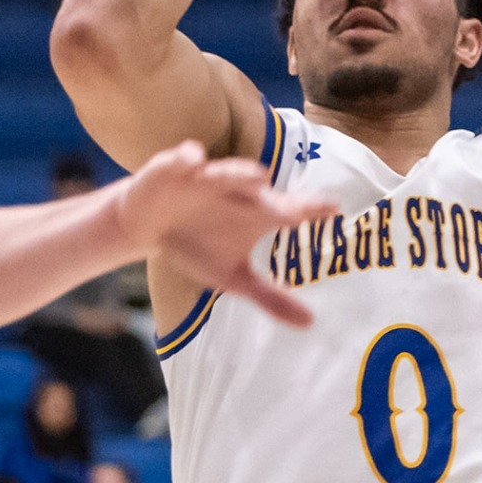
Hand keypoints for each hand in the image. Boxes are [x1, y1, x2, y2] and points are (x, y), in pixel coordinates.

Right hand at [115, 141, 332, 327]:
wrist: (147, 226)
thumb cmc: (197, 244)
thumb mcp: (231, 277)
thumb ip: (269, 297)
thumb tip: (310, 323)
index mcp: (254, 212)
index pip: (288, 209)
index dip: (310, 209)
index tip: (334, 210)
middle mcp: (234, 190)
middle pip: (258, 193)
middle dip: (274, 200)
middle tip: (294, 212)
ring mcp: (203, 178)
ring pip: (224, 173)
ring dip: (238, 173)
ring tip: (257, 176)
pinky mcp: (171, 170)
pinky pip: (179, 160)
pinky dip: (186, 158)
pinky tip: (193, 161)